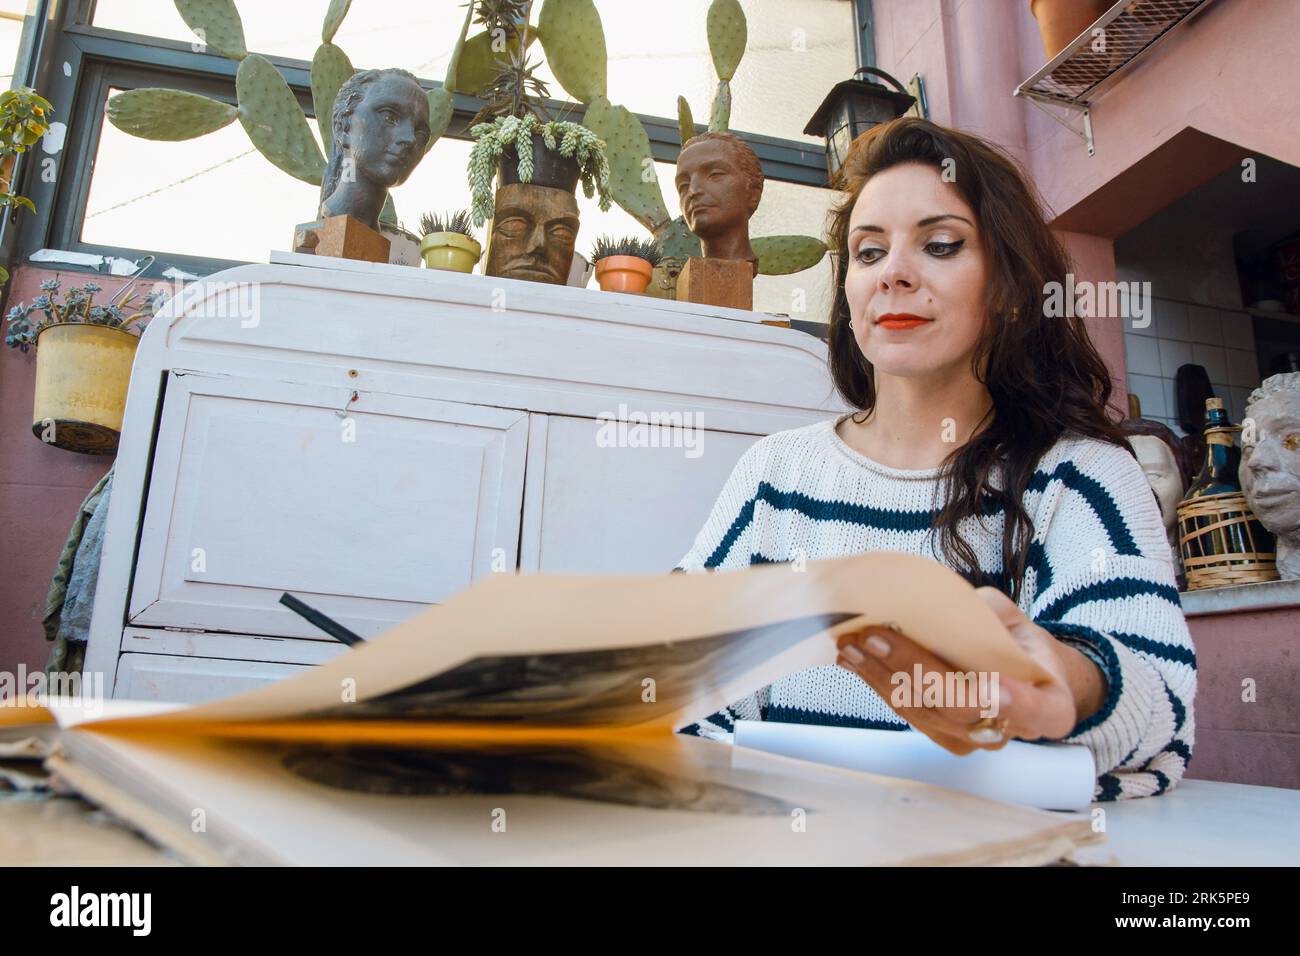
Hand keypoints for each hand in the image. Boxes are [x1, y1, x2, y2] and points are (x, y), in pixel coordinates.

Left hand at [834, 586, 1086, 754]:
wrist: (1021, 672)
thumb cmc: (1020, 643)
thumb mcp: (1018, 622)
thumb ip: (990, 615)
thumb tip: (942, 602)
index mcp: (1050, 706)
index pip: (1035, 711)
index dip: (1013, 702)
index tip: (995, 687)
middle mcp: (1012, 732)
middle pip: (960, 707)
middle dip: (913, 669)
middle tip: (875, 636)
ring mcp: (974, 739)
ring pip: (924, 713)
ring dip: (881, 677)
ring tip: (850, 644)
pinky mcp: (943, 737)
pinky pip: (908, 712)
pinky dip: (877, 683)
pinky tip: (853, 660)